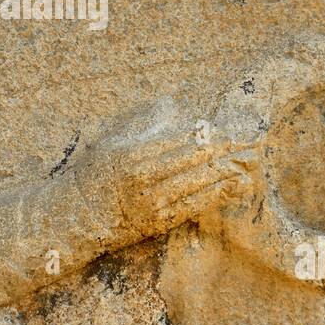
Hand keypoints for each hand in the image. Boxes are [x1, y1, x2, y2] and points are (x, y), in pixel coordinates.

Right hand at [70, 100, 261, 238]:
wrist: (78, 216)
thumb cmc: (95, 174)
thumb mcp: (111, 141)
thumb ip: (141, 123)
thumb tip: (169, 102)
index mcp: (131, 155)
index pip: (177, 141)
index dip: (203, 134)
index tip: (222, 127)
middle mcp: (144, 179)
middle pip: (192, 160)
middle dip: (221, 149)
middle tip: (245, 140)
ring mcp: (153, 203)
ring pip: (197, 183)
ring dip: (224, 170)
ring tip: (245, 159)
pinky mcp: (159, 222)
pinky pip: (194, 206)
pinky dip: (216, 194)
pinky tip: (232, 184)